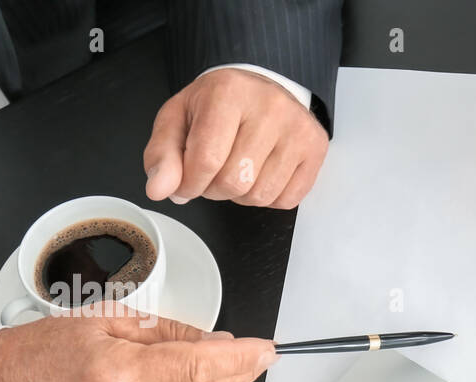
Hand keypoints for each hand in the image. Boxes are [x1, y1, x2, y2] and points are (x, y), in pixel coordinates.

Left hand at [143, 67, 328, 208]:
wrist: (261, 88)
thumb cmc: (217, 106)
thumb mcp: (178, 119)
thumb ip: (163, 154)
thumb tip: (160, 190)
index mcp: (228, 93)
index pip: (206, 160)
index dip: (190, 184)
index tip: (186, 183)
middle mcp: (270, 108)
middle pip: (235, 181)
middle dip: (215, 190)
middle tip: (213, 174)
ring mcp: (298, 129)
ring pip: (261, 195)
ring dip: (241, 196)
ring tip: (237, 171)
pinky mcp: (316, 149)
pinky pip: (287, 199)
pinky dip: (267, 197)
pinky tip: (261, 174)